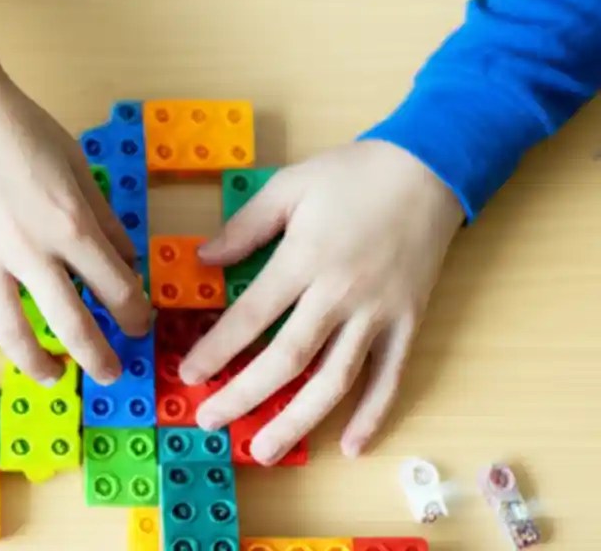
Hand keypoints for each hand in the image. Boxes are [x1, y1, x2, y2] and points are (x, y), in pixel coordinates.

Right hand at [0, 0, 152, 385]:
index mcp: (71, 225)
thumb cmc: (16, 124)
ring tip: (51, 375)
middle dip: (99, 359)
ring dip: (37, 364)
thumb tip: (125, 258)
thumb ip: (102, 216)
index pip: (118, 290)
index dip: (135, 316)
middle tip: (109, 373)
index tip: (138, 326)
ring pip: (10, 334)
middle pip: (74, 326)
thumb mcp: (75, 164)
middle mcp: (29, 251)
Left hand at [179, 140, 463, 462]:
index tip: (189, 375)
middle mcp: (341, 294)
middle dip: (244, 395)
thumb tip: (202, 261)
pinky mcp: (410, 324)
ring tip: (264, 451)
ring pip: (335, 380)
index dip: (217, 350)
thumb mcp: (288, 187)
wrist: (430, 168)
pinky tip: (349, 446)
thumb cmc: (352, 175)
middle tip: (210, 422)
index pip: (252, 317)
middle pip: (287, 359)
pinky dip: (373, 415)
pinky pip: (390, 378)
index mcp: (305, 259)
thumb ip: (244, 227)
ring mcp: (379, 314)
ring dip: (298, 421)